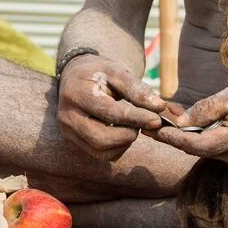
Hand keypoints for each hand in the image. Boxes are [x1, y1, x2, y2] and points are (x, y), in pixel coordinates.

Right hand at [57, 56, 175, 159]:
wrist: (77, 76)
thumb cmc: (100, 73)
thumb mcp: (118, 72)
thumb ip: (138, 90)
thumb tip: (160, 107)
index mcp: (76, 93)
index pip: (109, 112)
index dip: (136, 118)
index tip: (157, 120)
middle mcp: (67, 116)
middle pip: (101, 139)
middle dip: (129, 134)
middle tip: (143, 121)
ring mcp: (68, 132)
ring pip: (101, 151)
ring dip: (124, 142)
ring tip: (132, 124)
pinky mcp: (74, 142)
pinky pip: (101, 154)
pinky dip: (118, 147)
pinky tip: (122, 130)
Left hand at [153, 82, 227, 167]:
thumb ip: (208, 108)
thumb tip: (182, 120)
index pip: (195, 145)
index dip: (172, 138)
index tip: (153, 127)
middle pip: (196, 150)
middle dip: (174, 135)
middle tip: (152, 120)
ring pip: (205, 151)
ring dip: (187, 136)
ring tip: (168, 118)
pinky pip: (216, 150)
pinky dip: (202, 138)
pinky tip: (193, 124)